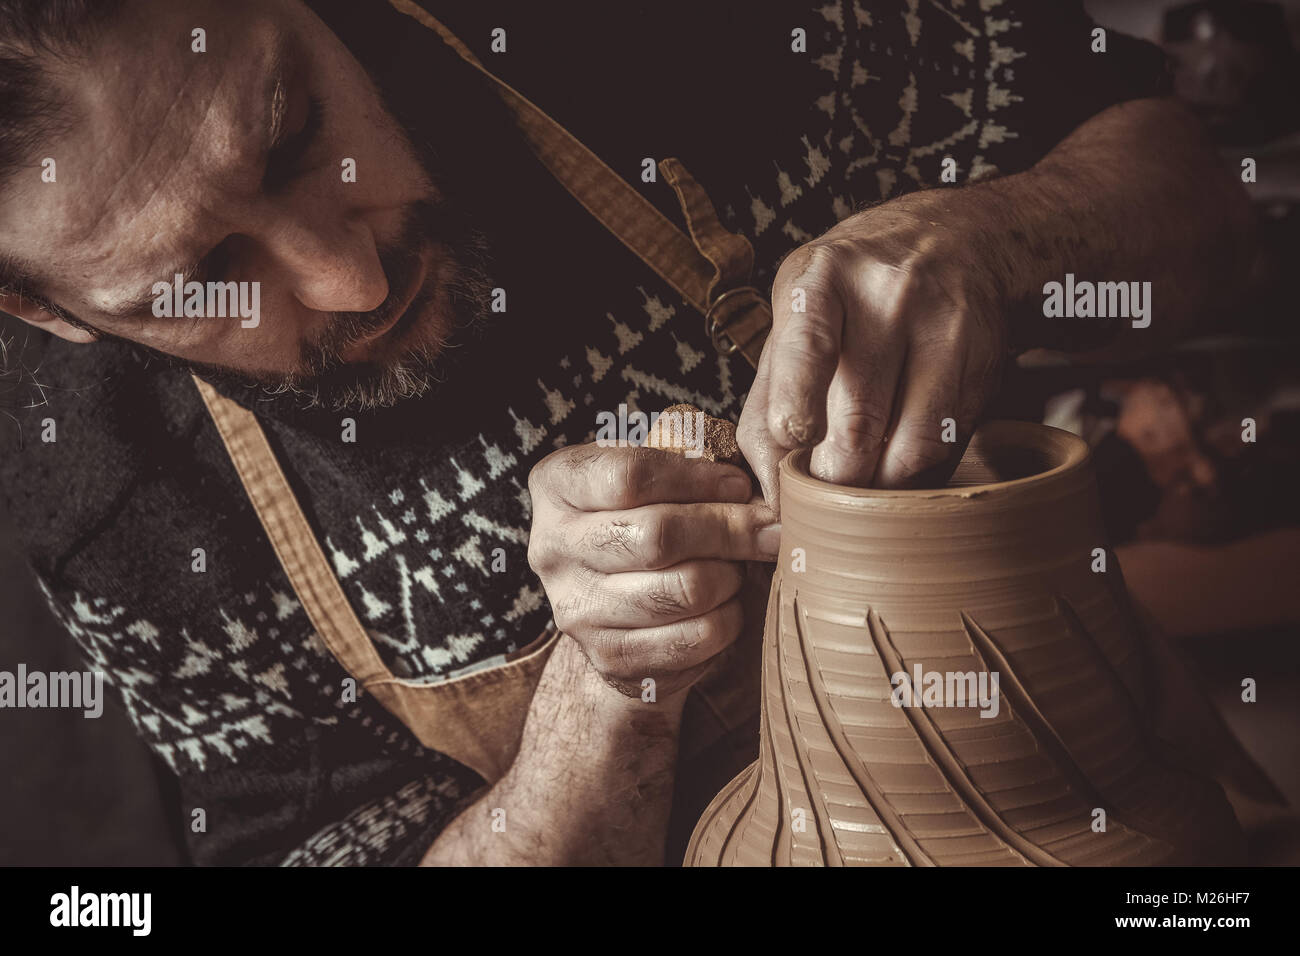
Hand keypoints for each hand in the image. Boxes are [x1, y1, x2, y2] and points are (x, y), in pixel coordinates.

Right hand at [527, 443, 777, 698]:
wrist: (611, 607)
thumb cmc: (642, 520)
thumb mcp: (651, 479)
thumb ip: (694, 464)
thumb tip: (765, 490)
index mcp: (557, 487)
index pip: (629, 476)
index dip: (697, 479)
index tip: (738, 485)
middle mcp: (553, 548)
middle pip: (658, 535)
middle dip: (729, 529)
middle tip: (769, 528)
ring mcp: (577, 609)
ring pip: (685, 589)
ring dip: (730, 575)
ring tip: (738, 566)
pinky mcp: (609, 657)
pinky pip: (695, 637)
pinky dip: (727, 618)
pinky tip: (726, 603)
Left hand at [737, 190, 1009, 502]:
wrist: (952, 239)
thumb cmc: (849, 296)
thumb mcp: (794, 319)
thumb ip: (767, 401)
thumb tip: (771, 492)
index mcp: (823, 281)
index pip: (809, 346)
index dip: (797, 402)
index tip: (793, 437)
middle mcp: (889, 297)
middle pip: (860, 419)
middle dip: (834, 477)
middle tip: (820, 494)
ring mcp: (945, 330)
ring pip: (913, 446)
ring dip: (879, 489)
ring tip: (857, 489)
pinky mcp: (984, 367)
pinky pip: (948, 448)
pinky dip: (917, 477)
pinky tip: (897, 471)